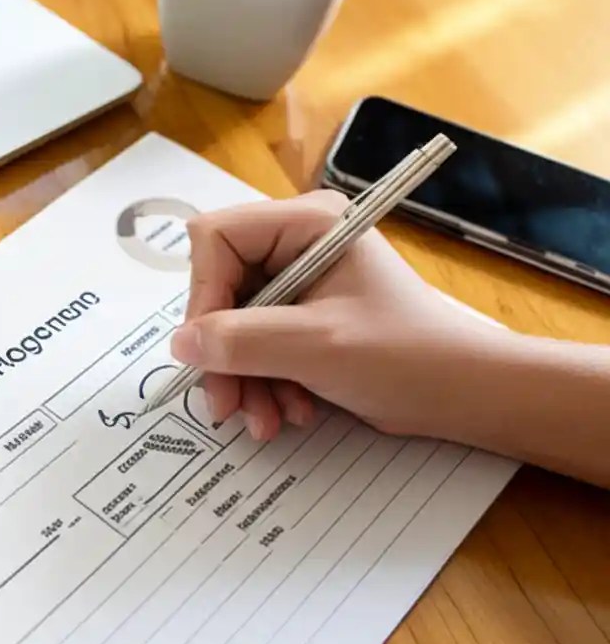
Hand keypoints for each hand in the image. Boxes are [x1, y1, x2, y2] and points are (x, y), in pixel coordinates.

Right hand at [174, 190, 498, 440]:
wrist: (464, 394)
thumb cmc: (406, 356)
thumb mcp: (317, 347)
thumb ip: (242, 341)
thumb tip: (179, 345)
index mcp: (306, 222)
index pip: (217, 240)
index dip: (203, 296)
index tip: (206, 352)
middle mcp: (296, 242)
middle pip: (220, 288)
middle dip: (224, 353)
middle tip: (227, 406)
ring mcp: (298, 280)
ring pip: (233, 324)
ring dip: (243, 377)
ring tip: (265, 421)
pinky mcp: (302, 316)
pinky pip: (255, 344)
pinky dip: (262, 382)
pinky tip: (287, 411)